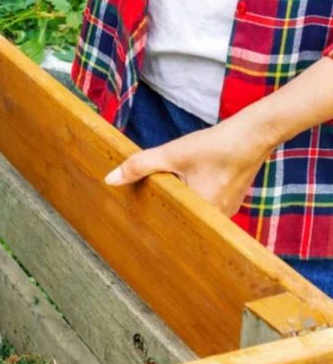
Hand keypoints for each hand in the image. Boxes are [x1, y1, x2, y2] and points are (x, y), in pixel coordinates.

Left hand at [104, 113, 277, 214]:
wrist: (252, 134)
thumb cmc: (215, 146)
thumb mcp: (171, 154)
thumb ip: (139, 166)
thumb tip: (110, 180)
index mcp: (202, 214)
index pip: (170, 227)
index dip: (152, 224)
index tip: (134, 228)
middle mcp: (217, 219)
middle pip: (181, 218)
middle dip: (162, 212)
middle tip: (138, 214)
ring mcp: (225, 211)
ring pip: (192, 210)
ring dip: (177, 202)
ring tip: (154, 199)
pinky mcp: (229, 200)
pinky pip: (204, 203)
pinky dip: (191, 195)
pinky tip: (180, 186)